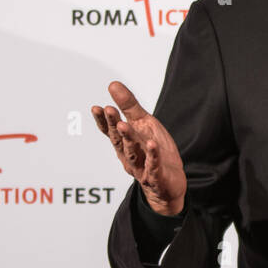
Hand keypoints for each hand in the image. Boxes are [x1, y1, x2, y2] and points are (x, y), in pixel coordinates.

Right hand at [91, 81, 186, 214]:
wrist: (170, 183)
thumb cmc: (154, 151)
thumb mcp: (144, 124)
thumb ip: (129, 106)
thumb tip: (112, 84)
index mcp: (124, 142)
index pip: (111, 131)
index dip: (103, 120)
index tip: (97, 107)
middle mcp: (129, 155)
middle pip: (119, 140)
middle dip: (113, 125)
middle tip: (108, 110)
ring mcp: (141, 167)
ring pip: (132, 153)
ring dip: (128, 139)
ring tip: (124, 125)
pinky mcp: (156, 177)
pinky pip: (153, 166)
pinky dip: (152, 156)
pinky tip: (152, 144)